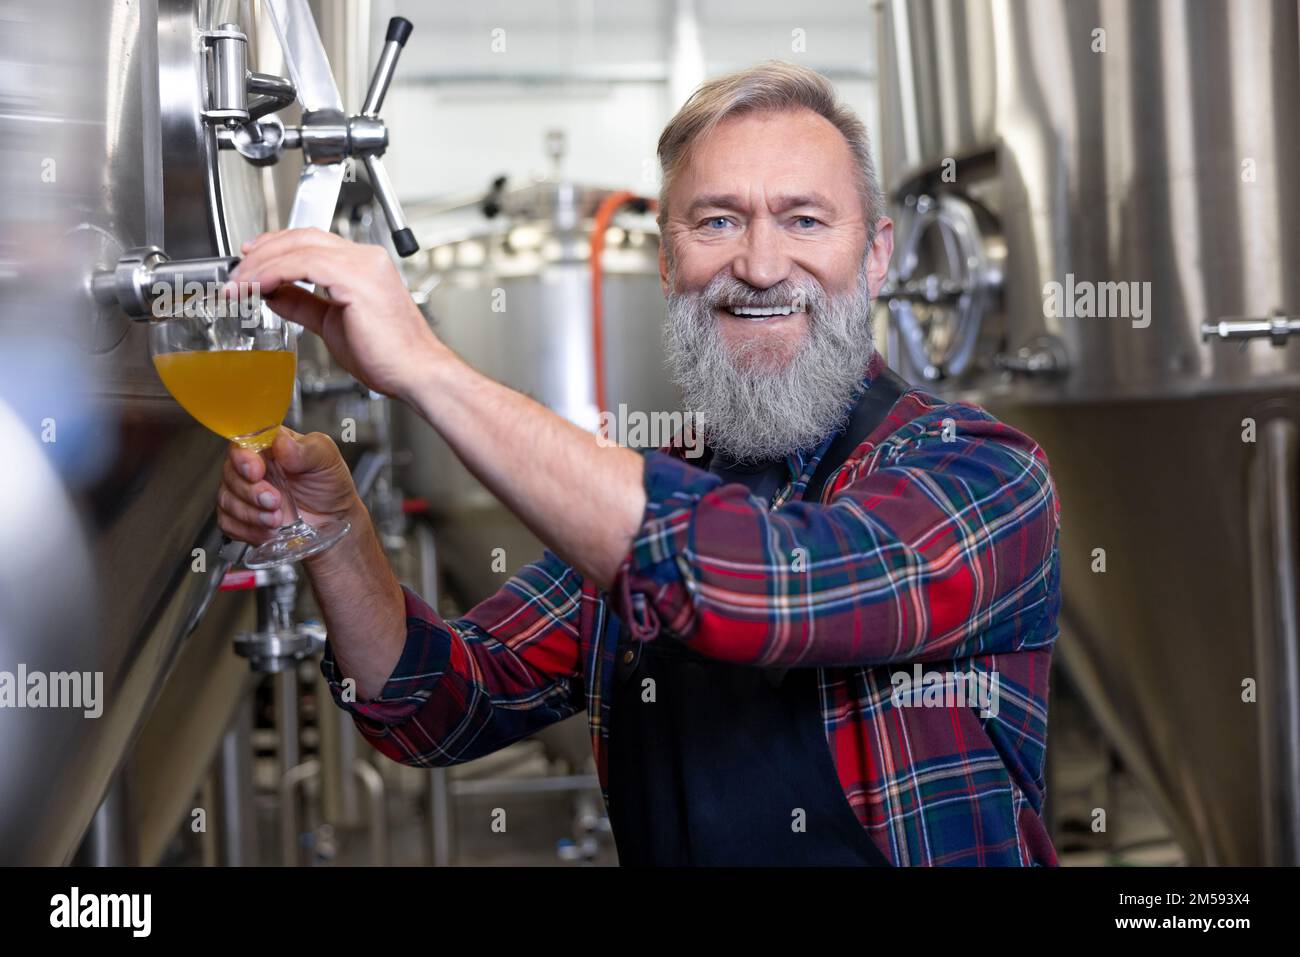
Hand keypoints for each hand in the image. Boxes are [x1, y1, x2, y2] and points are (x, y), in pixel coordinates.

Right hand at [217, 427, 357, 545]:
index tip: (257, 471)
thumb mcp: (327, 460)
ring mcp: (245, 493)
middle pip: (230, 472)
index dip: (244, 457)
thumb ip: (306, 449)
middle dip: (251, 491)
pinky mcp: (241, 517)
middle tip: (275, 501)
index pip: (243, 442)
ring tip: (276, 519)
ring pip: (226, 498)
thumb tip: (282, 442)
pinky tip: (268, 531)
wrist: (334, 523)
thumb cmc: (330, 487)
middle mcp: (254, 467)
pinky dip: (247, 529)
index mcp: (271, 447)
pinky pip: (228, 522)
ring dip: (250, 513)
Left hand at [228, 228, 445, 399]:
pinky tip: (259, 286)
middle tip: (236, 272)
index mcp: (364, 266)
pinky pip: (304, 264)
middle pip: (302, 237)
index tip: (251, 259)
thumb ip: (304, 305)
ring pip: (299, 247)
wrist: (416, 374)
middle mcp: (365, 258)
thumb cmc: (389, 357)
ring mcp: (363, 266)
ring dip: (262, 264)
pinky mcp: (356, 280)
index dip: (276, 246)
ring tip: (240, 284)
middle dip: (262, 251)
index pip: (311, 241)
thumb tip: (275, 294)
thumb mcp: (333, 324)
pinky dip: (275, 272)